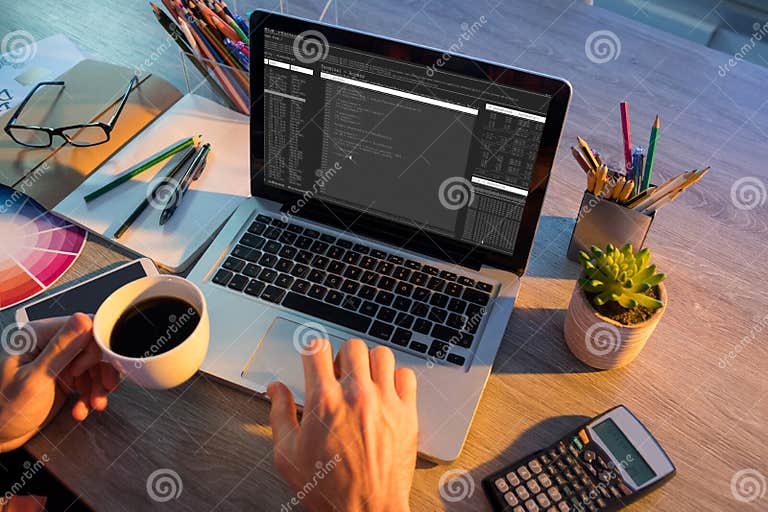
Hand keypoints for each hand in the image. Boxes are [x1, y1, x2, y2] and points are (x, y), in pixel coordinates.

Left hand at [0, 314, 118, 451]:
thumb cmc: (4, 409)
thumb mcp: (36, 379)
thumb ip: (61, 349)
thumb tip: (84, 320)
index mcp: (37, 336)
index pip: (82, 327)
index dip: (96, 347)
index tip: (98, 367)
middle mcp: (48, 344)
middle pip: (92, 346)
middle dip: (101, 370)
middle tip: (106, 388)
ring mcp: (56, 360)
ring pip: (93, 364)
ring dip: (98, 386)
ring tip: (95, 405)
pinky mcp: (62, 376)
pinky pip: (87, 379)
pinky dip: (89, 395)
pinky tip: (82, 409)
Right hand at [268, 338, 417, 511]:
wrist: (368, 511)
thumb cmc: (328, 489)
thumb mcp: (287, 454)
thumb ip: (279, 414)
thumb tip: (275, 388)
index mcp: (323, 402)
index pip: (316, 347)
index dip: (312, 349)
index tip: (313, 359)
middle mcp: (355, 396)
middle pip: (352, 345)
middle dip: (342, 356)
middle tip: (339, 376)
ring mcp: (384, 402)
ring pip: (381, 354)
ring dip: (370, 363)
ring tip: (363, 381)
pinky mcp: (407, 413)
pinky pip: (407, 375)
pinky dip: (396, 379)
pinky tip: (386, 393)